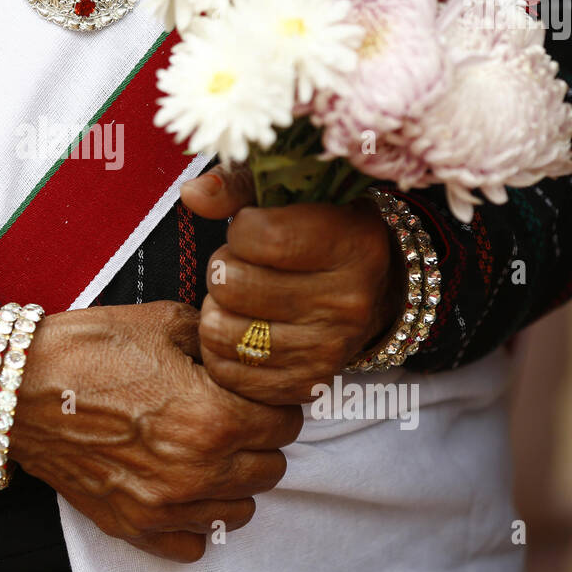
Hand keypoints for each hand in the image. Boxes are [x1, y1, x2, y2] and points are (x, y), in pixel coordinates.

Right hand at [0, 301, 301, 563]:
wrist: (17, 388)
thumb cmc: (86, 351)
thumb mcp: (163, 322)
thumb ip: (217, 341)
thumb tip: (243, 352)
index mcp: (213, 417)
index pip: (284, 423)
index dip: (271, 401)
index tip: (253, 393)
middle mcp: (197, 471)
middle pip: (271, 468)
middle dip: (259, 440)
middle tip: (231, 416)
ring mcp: (164, 506)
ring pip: (240, 510)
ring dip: (234, 480)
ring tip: (207, 450)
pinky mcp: (133, 524)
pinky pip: (192, 543)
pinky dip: (196, 519)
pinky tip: (182, 485)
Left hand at [180, 164, 405, 405]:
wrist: (378, 292)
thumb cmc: (323, 232)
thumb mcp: (294, 195)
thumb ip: (239, 186)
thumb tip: (193, 195)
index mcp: (354, 245)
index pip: (260, 236)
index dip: (240, 229)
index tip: (253, 229)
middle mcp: (348, 302)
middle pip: (231, 284)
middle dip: (225, 268)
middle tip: (245, 265)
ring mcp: (329, 350)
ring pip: (219, 330)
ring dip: (218, 309)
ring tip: (241, 298)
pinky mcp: (306, 385)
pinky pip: (226, 372)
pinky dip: (221, 350)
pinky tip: (244, 329)